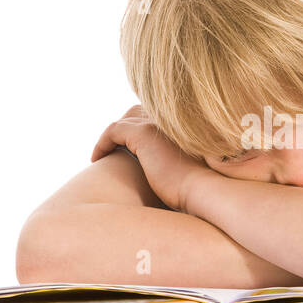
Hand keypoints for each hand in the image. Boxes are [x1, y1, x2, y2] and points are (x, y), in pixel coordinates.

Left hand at [90, 105, 210, 211]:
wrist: (204, 190)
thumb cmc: (200, 190)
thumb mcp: (191, 171)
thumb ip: (179, 164)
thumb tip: (169, 176)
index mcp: (184, 125)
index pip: (154, 117)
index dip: (138, 128)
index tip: (129, 149)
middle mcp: (170, 120)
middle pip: (137, 113)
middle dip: (124, 128)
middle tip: (113, 148)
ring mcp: (157, 124)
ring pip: (124, 122)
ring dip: (111, 137)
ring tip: (102, 154)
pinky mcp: (144, 134)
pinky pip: (113, 131)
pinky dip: (103, 142)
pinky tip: (97, 158)